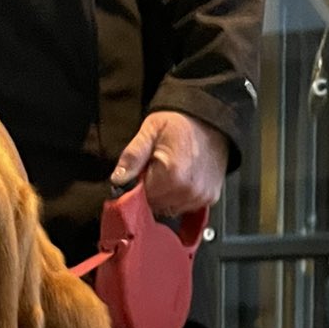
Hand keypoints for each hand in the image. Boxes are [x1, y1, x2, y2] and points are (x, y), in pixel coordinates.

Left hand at [113, 112, 228, 216]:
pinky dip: (181, 196)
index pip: (142, 197)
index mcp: (172, 175)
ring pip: (170, 209)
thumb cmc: (181, 122)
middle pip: (156, 206)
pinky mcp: (210, 198)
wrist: (210, 119)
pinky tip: (183, 179)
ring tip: (172, 172)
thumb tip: (118, 178)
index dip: (138, 184)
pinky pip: (186, 207)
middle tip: (158, 167)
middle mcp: (189, 190)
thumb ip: (132, 156)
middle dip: (152, 190)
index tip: (144, 170)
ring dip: (166, 195)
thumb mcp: (150, 131)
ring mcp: (201, 196)